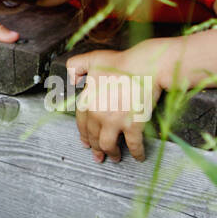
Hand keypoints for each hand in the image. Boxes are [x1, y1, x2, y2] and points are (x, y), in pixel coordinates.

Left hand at [65, 48, 162, 162]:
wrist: (144, 67)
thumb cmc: (121, 62)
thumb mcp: (93, 59)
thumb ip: (77, 66)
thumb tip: (72, 79)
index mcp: (88, 100)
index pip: (82, 123)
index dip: (84, 134)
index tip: (85, 142)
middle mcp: (98, 113)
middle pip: (93, 137)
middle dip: (95, 148)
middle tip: (99, 156)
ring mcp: (115, 121)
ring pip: (108, 145)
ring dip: (111, 154)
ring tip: (115, 158)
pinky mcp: (133, 126)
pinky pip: (133, 145)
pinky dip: (137, 153)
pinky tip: (139, 157)